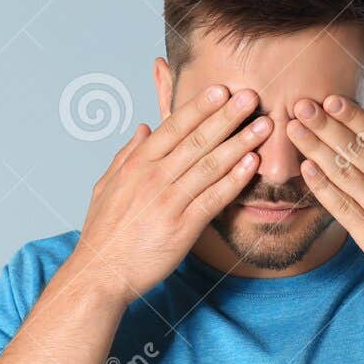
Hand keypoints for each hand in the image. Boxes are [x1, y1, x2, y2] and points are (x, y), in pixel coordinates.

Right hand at [69, 85, 267, 302]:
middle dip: (226, 116)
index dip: (198, 107)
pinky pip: (213, 199)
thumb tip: (143, 127)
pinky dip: (234, 180)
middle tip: (250, 95)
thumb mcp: (106, 186)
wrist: (100, 274)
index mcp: (135, 165)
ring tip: (262, 126)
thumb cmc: (103, 233)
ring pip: (210, 166)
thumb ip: (126, 155)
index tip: (220, 90)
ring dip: (239, 143)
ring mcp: (168, 202)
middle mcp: (152, 179)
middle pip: (196, 141)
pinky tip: (252, 164)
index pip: (172, 128)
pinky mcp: (182, 228)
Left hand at [285, 95, 363, 309]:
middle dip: (324, 125)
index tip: (331, 100)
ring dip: (315, 149)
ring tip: (293, 129)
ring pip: (342, 173)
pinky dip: (321, 186)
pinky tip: (305, 168)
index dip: (353, 117)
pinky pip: (340, 206)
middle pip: (354, 149)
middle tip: (300, 105)